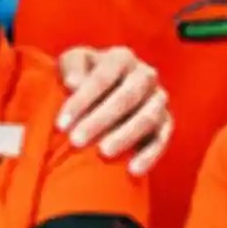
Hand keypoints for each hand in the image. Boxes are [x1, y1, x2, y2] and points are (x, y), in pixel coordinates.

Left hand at [56, 46, 172, 176]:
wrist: (106, 90)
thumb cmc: (84, 74)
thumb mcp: (72, 62)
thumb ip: (72, 67)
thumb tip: (73, 83)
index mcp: (121, 57)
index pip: (102, 77)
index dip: (81, 101)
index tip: (61, 124)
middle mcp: (145, 74)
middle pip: (126, 97)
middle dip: (100, 120)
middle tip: (76, 141)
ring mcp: (158, 98)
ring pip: (147, 118)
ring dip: (125, 136)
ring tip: (103, 153)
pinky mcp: (166, 122)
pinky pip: (162, 139)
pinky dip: (150, 155)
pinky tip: (132, 169)